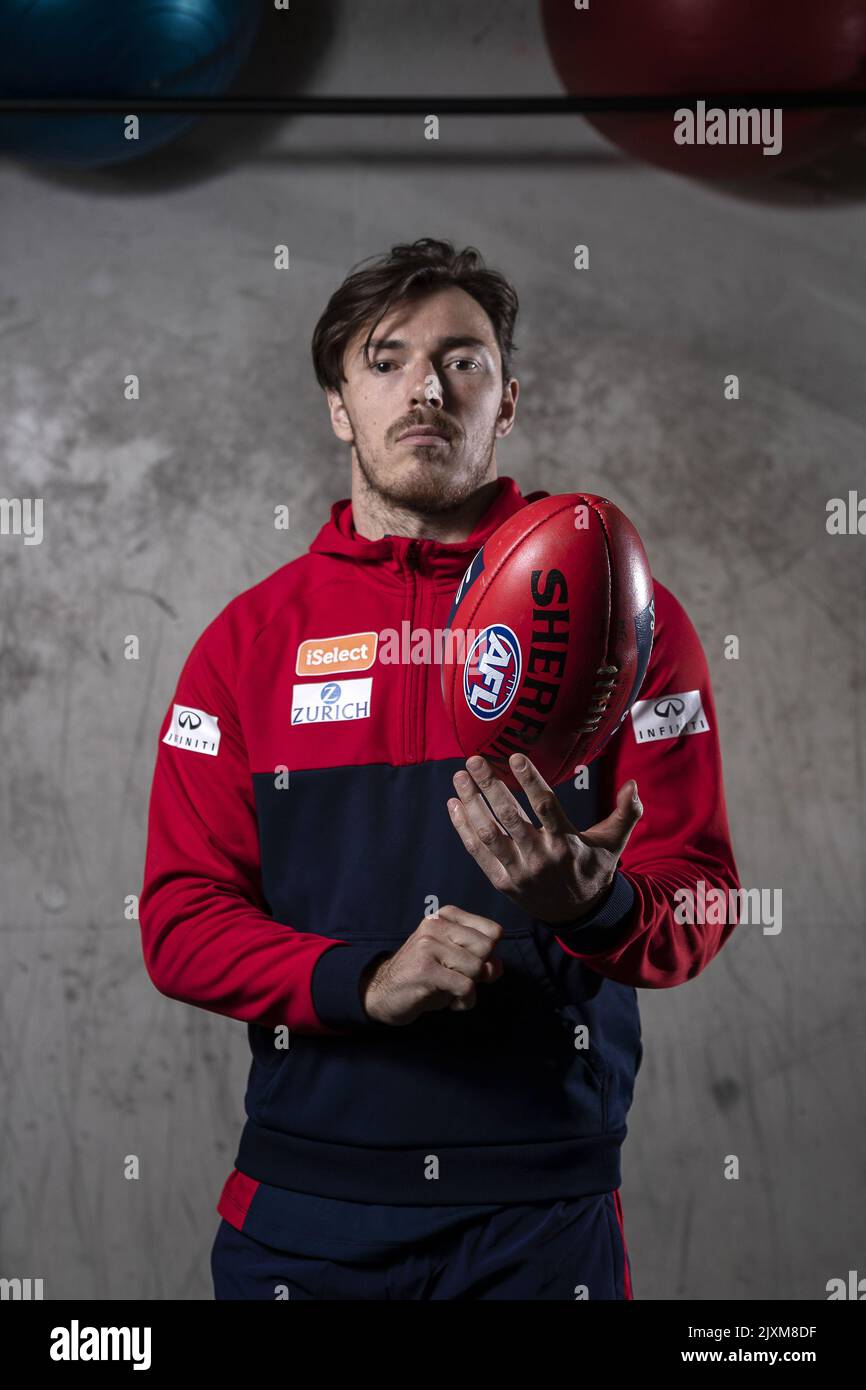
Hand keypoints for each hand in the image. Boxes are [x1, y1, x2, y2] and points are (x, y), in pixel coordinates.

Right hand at [362, 905, 504, 1025]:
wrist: (382, 992)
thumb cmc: (426, 976)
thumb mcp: (456, 962)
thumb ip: (482, 960)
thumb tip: (497, 967)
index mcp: (446, 916)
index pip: (493, 931)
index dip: (488, 955)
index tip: (470, 964)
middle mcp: (436, 925)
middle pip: (487, 949)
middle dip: (480, 971)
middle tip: (459, 979)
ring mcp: (429, 945)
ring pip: (477, 968)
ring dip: (471, 989)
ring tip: (452, 991)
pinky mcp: (425, 969)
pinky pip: (465, 987)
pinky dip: (464, 1001)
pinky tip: (450, 1003)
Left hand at [446, 754, 642, 925]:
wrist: (578, 914)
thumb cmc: (594, 869)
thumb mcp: (614, 843)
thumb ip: (626, 813)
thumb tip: (633, 785)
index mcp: (567, 842)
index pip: (546, 806)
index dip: (530, 781)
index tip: (514, 756)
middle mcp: (540, 856)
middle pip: (510, 817)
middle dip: (489, 786)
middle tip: (474, 760)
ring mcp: (519, 871)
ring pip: (489, 834)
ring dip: (471, 804)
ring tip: (459, 777)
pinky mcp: (502, 882)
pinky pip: (478, 853)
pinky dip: (463, 828)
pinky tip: (454, 805)